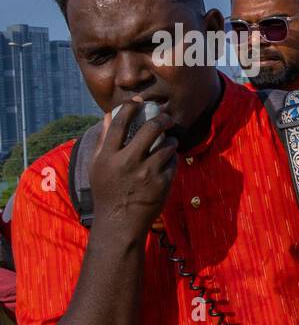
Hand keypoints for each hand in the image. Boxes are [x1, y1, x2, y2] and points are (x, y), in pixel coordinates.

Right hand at [89, 98, 178, 242]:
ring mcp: (147, 173)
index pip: (120, 123)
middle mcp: (128, 162)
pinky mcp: (162, 183)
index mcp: (108, 156)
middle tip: (165, 117)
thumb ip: (104, 140)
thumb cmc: (107, 192)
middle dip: (161, 119)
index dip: (130, 108)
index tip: (138, 102)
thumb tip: (109, 116)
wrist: (120, 222)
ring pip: (167, 145)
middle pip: (150, 129)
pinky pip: (173, 162)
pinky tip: (168, 160)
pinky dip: (172, 159)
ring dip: (170, 140)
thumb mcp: (98, 166)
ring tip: (168, 142)